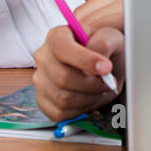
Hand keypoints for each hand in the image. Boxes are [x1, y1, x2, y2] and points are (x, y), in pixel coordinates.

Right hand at [32, 0, 124, 120]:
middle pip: (63, 77)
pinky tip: (90, 98)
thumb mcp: (110, 37)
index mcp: (57, 36)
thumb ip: (103, 44)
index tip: (106, 68)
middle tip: (109, 81)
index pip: (61, 48)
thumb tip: (97, 64)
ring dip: (89, 98)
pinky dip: (81, 109)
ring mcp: (41, 81)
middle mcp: (44, 58)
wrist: (102, 65)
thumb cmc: (104, 49)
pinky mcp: (44, 102)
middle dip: (93, 84)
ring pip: (63, 98)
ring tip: (100, 89)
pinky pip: (60, 113)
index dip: (84, 60)